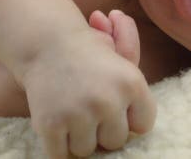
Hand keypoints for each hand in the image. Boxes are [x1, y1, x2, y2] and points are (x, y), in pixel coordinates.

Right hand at [21, 15, 155, 157]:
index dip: (128, 117)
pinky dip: (56, 145)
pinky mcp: (51, 125)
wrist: (47, 42)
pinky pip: (60, 155)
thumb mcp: (121, 61)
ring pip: (86, 150)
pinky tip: (57, 123)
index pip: (143, 125)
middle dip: (102, 128)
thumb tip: (135, 130)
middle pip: (115, 141)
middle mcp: (108, 101)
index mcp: (132, 84)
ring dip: (78, 136)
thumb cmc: (89, 54)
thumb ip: (136, 95)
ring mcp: (79, 114)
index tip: (117, 105)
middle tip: (90, 106)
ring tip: (72, 110)